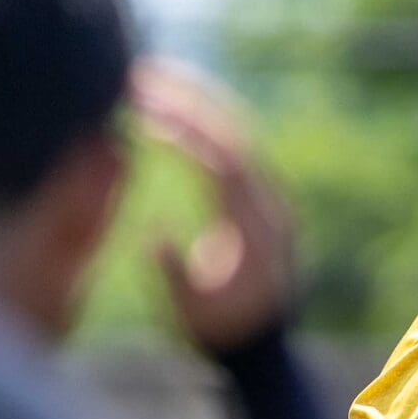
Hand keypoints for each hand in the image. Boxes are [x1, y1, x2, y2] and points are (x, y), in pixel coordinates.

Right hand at [131, 59, 295, 355]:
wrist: (263, 347)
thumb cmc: (220, 332)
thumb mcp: (189, 309)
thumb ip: (173, 272)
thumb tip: (154, 231)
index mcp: (256, 229)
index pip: (222, 164)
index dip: (184, 132)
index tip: (145, 109)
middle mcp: (272, 207)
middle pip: (234, 136)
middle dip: (190, 100)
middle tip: (146, 71)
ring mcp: (271, 202)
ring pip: (238, 137)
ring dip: (199, 105)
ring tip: (157, 77)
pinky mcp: (263, 202)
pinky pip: (235, 151)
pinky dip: (205, 126)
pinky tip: (172, 112)